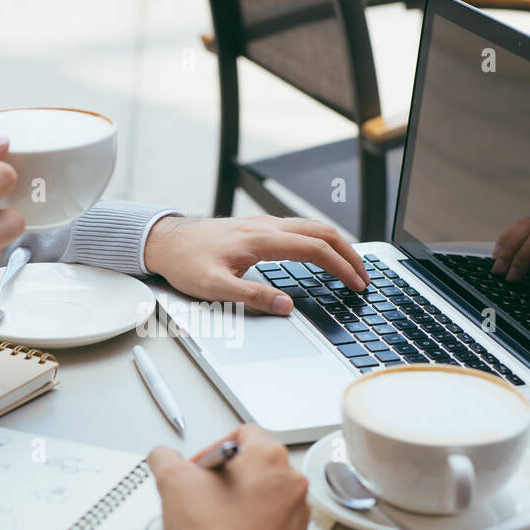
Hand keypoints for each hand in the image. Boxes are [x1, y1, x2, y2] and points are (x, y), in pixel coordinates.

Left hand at [143, 216, 368, 314]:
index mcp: (261, 239)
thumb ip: (252, 297)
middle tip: (364, 277)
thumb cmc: (185, 263)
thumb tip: (286, 306)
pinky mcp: (258, 227)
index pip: (315, 249)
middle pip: (322, 232)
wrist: (164, 241)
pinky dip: (320, 240)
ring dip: (337, 245)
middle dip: (349, 254)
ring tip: (352, 266)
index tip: (356, 285)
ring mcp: (264, 224)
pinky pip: (300, 228)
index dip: (340, 267)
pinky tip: (322, 253)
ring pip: (312, 227)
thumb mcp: (214, 287)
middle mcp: (267, 226)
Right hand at [147, 425, 309, 529]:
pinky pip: (273, 526)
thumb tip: (164, 457)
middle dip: (228, 477)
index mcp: (268, 457)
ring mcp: (297, 515)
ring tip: (215, 521)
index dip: (213, 450)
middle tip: (203, 496)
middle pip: (256, 465)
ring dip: (242, 503)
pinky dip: (253, 529)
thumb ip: (165, 458)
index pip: (243, 434)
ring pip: (266, 497)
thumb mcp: (172, 481)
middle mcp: (291, 482)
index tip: (198, 470)